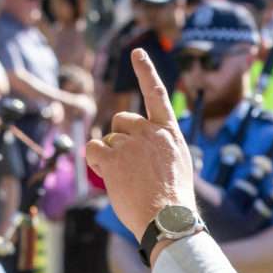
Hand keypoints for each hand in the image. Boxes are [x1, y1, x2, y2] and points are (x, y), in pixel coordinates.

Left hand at [86, 50, 195, 251]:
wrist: (168, 219)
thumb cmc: (174, 200)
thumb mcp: (179, 165)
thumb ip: (161, 148)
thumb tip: (142, 149)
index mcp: (170, 133)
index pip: (157, 95)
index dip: (146, 72)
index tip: (137, 52)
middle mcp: (151, 132)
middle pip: (122, 120)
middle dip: (119, 137)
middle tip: (128, 163)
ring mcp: (131, 144)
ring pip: (107, 139)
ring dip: (110, 156)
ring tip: (126, 180)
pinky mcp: (112, 159)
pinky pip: (93, 149)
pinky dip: (95, 160)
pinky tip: (106, 175)